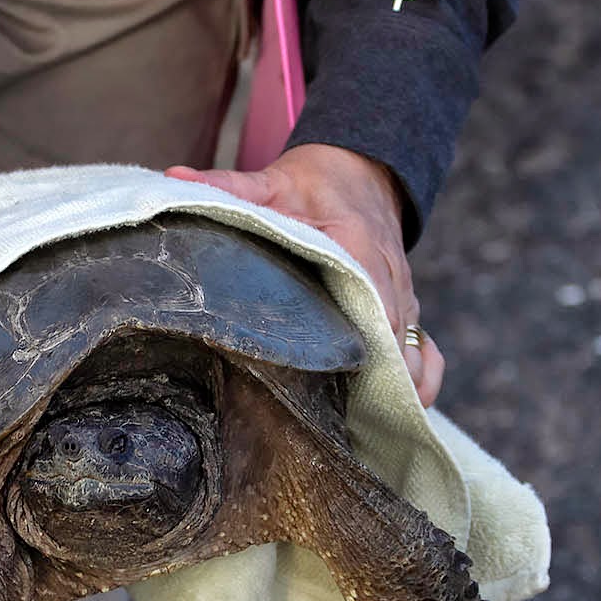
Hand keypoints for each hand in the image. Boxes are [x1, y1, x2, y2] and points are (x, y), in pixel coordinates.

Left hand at [166, 144, 444, 406]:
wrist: (362, 168)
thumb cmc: (312, 181)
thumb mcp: (270, 180)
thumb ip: (228, 185)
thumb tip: (174, 179)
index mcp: (358, 245)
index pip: (370, 300)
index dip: (361, 345)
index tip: (344, 382)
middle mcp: (388, 275)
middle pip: (393, 340)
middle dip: (376, 383)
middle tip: (343, 425)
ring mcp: (403, 294)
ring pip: (415, 352)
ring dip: (400, 390)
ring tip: (369, 432)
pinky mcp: (406, 307)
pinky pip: (426, 350)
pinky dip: (421, 379)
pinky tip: (400, 411)